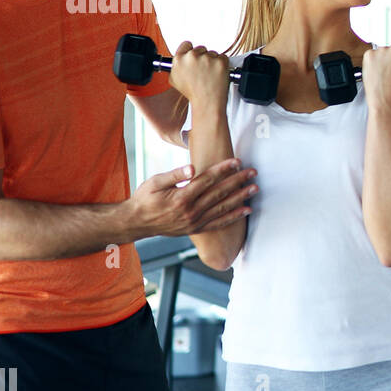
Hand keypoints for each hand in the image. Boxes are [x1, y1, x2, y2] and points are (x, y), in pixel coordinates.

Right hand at [126, 158, 256, 237]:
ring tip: (254, 188)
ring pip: (222, 208)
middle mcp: (191, 211)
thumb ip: (174, 175)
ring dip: (240, 197)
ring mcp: (195, 222)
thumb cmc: (144, 199)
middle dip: (238, 181)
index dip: (223, 169)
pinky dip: (234, 217)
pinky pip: (219, 223)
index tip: (237, 161)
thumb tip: (191, 167)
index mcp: (181, 197)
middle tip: (253, 172)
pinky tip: (246, 210)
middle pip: (219, 193)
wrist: (136, 223)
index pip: (207, 180)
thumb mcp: (154, 182)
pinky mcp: (196, 229)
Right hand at [169, 41, 231, 106]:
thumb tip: (179, 59)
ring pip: (213, 53)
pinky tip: (217, 74)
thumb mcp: (174, 80)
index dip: (190, 51)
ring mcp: (207, 58)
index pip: (186, 44)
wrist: (207, 102)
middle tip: (203, 71)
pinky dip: (222, 65)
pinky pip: (223, 58)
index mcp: (179, 59)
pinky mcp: (220, 62)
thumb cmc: (193, 93)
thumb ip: (175, 66)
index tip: (194, 57)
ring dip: (213, 61)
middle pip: (201, 49)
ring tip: (210, 75)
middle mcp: (192, 57)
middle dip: (203, 58)